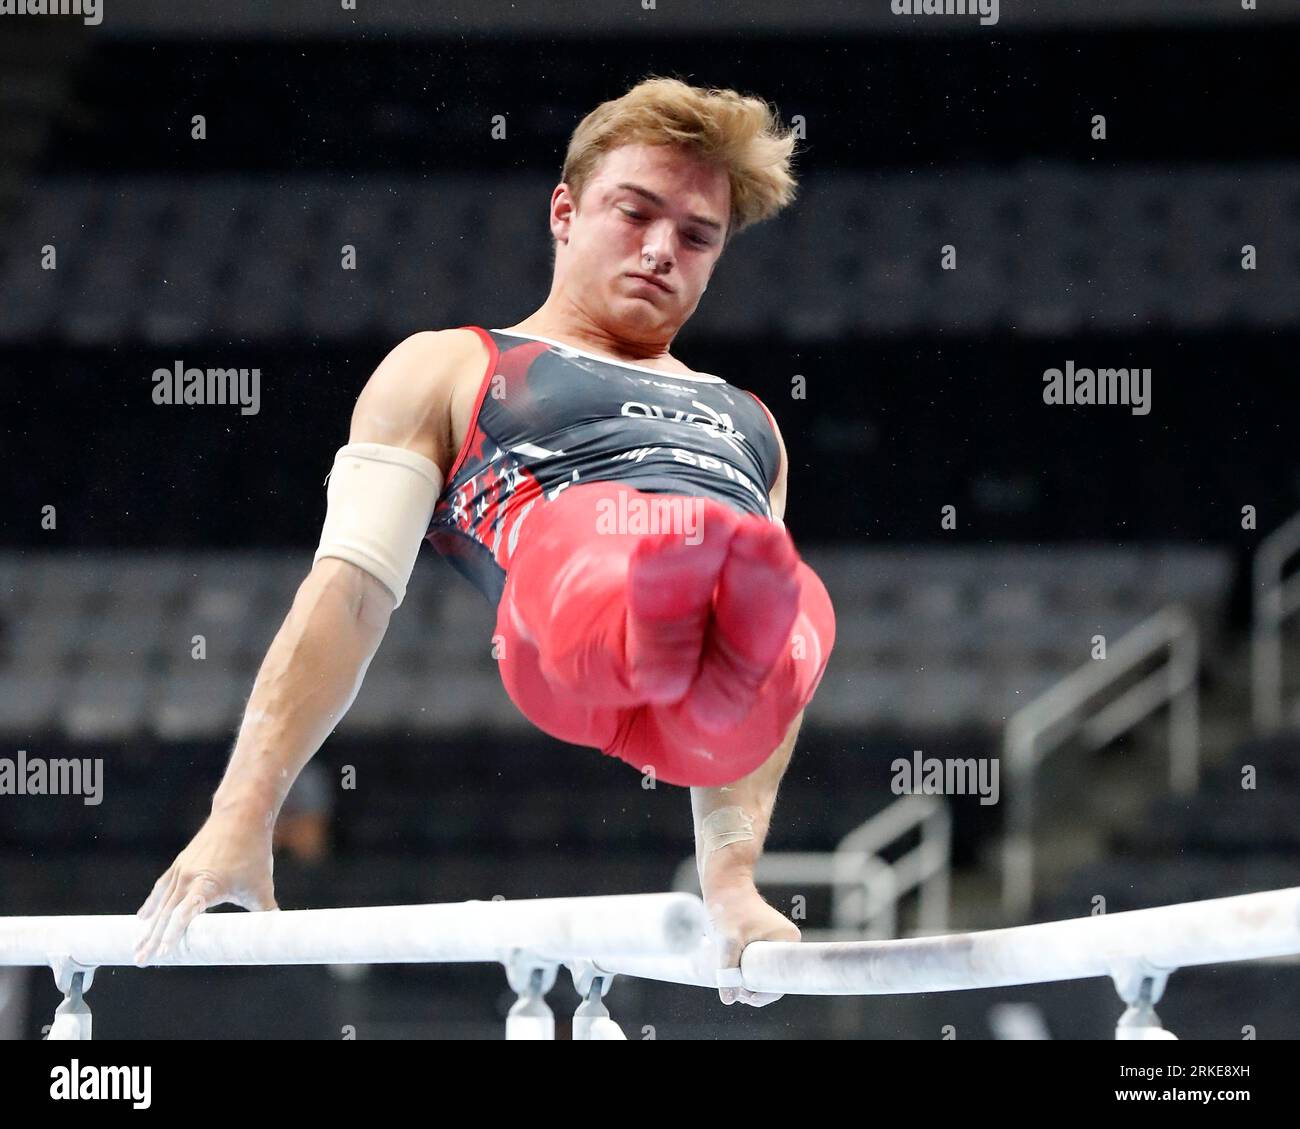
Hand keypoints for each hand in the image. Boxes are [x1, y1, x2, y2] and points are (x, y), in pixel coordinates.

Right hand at [134, 808, 278, 965]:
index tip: (162, 954)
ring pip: (161, 904)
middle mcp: (189, 878)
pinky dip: (152, 904)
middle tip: (141, 961)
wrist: (241, 816)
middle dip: (153, 939)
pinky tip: (143, 918)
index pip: (184, 914)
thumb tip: (277, 936)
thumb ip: (265, 914)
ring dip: (149, 927)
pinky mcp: (180, 864)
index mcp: (207, 884)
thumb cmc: (253, 852)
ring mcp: (182, 870)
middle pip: (166, 914)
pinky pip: (162, 888)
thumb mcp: (261, 886)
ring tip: (137, 948)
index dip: (173, 935)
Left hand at [703, 878, 799, 1006]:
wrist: (724, 883)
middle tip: (733, 990)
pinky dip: (746, 968)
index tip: (742, 995)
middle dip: (754, 988)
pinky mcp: (765, 938)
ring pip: (764, 970)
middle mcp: (787, 941)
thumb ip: (728, 970)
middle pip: (773, 977)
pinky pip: (759, 962)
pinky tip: (732, 971)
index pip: (781, 981)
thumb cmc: (729, 908)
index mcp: (788, 941)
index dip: (762, 994)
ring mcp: (776, 940)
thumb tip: (729, 999)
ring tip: (730, 980)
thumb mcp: (727, 941)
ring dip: (748, 979)